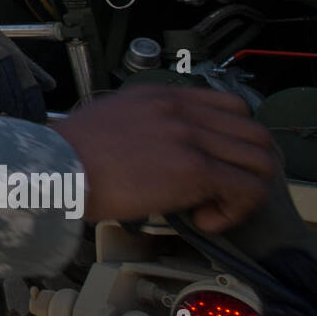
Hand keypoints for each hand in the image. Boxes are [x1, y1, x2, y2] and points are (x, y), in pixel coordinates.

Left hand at [0, 0, 54, 122]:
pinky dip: (25, 72)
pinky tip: (47, 85)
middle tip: (36, 125)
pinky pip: (6, 56)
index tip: (16, 114)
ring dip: (24, 88)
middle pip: (12, 60)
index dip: (10, 86)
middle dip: (26, 93)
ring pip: (13, 60)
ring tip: (35, 118)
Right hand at [51, 84, 276, 231]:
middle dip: (247, 167)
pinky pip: (246, 189)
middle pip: (254, 133)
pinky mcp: (194, 168)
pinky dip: (236, 210)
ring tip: (213, 207)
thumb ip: (146, 122)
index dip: (234, 141)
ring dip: (245, 190)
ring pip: (260, 161)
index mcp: (163, 96)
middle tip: (223, 190)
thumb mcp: (113, 117)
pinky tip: (206, 219)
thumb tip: (160, 149)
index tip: (217, 164)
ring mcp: (191, 137)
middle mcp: (183, 109)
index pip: (231, 107)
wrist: (56, 167)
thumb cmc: (71, 153)